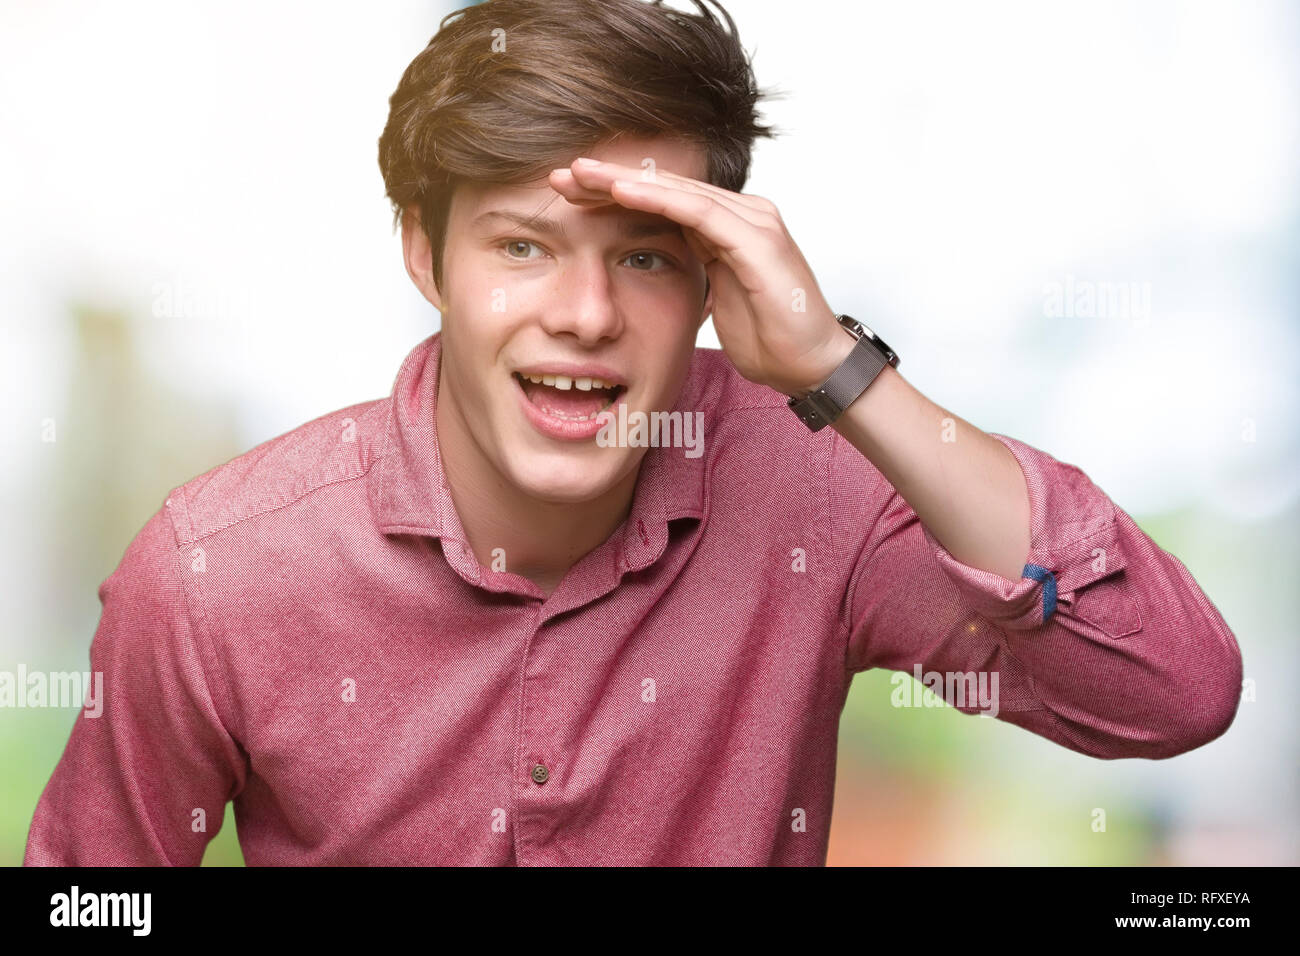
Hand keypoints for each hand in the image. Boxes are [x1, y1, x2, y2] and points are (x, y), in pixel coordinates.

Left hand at [548, 158, 851, 397]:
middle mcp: (744, 214)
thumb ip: (698, 271)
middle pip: (668, 186)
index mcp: (732, 227)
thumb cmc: (771, 340)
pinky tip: (620, 191)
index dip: (617, 195)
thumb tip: (664, 266)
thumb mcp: (717, 299)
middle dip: (612, 180)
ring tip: (579, 175)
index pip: (667, 199)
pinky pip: (697, 211)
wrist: (812, 365)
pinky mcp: (756, 239)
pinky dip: (657, 199)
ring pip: (678, 189)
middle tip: (561, 174)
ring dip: (625, 181)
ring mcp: (753, 222)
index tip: (571, 196)